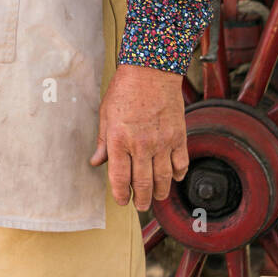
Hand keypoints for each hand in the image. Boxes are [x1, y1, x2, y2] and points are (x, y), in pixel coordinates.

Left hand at [90, 63, 187, 210]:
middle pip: (143, 184)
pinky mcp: (178, 136)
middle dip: (141, 200)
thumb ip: (103, 142)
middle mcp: (141, 144)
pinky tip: (173, 176)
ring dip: (159, 192)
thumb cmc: (124, 89)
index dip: (120, 194)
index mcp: (119, 140)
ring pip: (163, 178)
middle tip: (140, 205)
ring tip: (155, 196)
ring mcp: (162, 142)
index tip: (122, 201)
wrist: (151, 70)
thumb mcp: (106, 114)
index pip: (119, 178)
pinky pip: (181, 163)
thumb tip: (96, 162)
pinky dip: (178, 174)